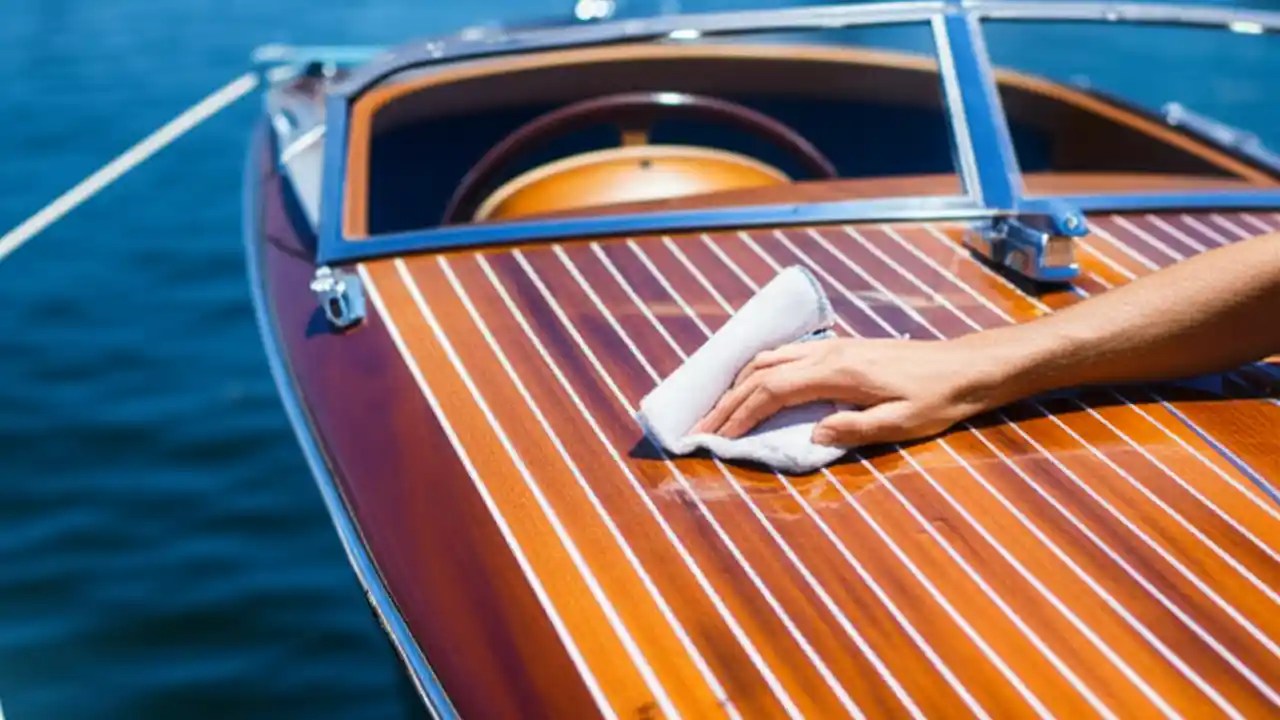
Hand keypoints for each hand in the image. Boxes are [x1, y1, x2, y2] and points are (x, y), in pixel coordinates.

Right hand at [690, 337, 1000, 446]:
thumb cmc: (937, 399)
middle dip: (727, 401)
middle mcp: (827, 353)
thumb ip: (854, 429)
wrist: (966, 366)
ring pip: (770, 358)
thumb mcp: (901, 424)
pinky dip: (759, 370)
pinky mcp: (840, 348)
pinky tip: (753, 384)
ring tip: (719, 409)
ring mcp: (833, 347)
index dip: (740, 413)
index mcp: (838, 373)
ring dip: (739, 383)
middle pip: (761, 372)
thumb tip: (813, 435)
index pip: (772, 391)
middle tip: (700, 426)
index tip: (716, 437)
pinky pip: (786, 354)